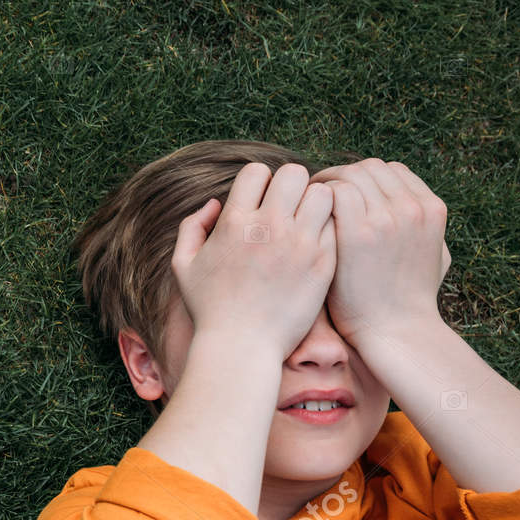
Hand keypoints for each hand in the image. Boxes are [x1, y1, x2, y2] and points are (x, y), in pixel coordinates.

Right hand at [170, 162, 336, 358]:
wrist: (241, 347)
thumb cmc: (209, 309)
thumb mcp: (183, 266)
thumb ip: (192, 227)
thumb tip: (215, 204)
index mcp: (234, 222)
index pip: (257, 171)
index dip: (258, 182)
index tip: (260, 202)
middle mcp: (268, 227)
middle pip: (294, 173)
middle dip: (291, 185)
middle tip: (289, 206)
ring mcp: (300, 244)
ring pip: (323, 194)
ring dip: (315, 203)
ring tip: (308, 221)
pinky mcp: (323, 263)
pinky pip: (336, 226)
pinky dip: (328, 230)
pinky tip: (317, 245)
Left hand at [307, 158, 449, 347]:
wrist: (395, 331)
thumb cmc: (407, 301)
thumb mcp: (434, 257)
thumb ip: (422, 228)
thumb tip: (406, 208)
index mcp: (432, 208)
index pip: (392, 171)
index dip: (363, 178)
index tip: (342, 191)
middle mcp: (413, 207)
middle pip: (370, 168)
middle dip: (341, 176)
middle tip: (317, 193)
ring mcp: (388, 217)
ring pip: (350, 175)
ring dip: (325, 184)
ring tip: (306, 201)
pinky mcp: (361, 232)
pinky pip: (334, 192)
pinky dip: (317, 197)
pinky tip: (305, 214)